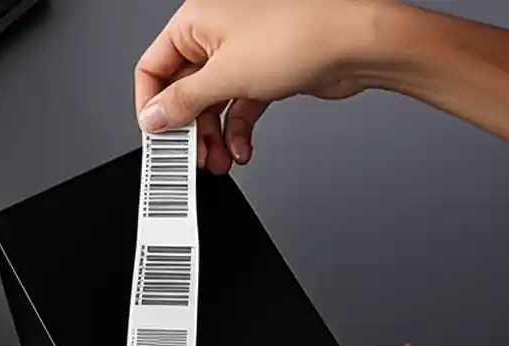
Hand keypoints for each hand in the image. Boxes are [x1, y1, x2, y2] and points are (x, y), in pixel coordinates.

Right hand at [135, 0, 395, 172]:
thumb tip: (153, 117)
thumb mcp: (225, 76)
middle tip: (191, 158)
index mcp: (196, 21)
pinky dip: (239, 129)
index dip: (151, 106)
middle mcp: (216, 33)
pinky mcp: (266, 70)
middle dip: (189, 129)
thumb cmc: (301, 34)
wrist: (358, 41)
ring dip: (214, 136)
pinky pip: (240, 105)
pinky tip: (242, 149)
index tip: (158, 137)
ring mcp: (243, 51)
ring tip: (219, 161)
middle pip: (184, 90)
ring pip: (213, 102)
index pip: (153, 67)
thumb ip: (182, 102)